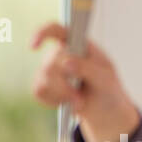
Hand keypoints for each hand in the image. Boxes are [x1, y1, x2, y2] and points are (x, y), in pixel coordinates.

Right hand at [30, 23, 139, 141]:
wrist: (105, 111)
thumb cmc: (108, 89)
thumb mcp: (105, 78)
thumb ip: (88, 68)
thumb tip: (66, 63)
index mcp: (78, 44)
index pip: (56, 30)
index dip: (42, 33)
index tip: (34, 46)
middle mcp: (61, 53)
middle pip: (50, 63)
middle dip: (64, 85)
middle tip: (80, 98)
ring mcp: (51, 68)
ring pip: (43, 78)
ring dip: (61, 94)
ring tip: (78, 102)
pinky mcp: (45, 84)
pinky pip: (38, 90)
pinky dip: (53, 100)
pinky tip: (66, 102)